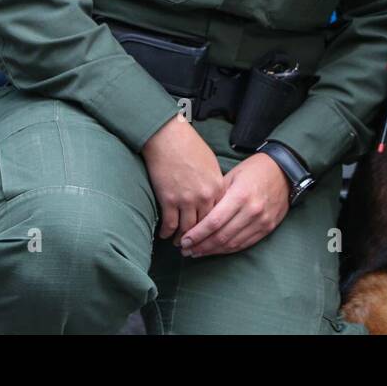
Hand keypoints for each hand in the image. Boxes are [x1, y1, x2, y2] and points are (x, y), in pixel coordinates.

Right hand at [141, 115, 225, 240]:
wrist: (169, 138)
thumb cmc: (190, 147)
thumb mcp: (211, 165)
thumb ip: (214, 184)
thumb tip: (214, 200)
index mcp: (218, 186)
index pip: (221, 215)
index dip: (216, 229)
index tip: (212, 237)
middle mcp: (205, 196)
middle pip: (206, 226)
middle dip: (201, 239)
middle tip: (196, 247)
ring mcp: (187, 200)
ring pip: (187, 229)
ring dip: (183, 239)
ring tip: (180, 244)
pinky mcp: (168, 200)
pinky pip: (169, 224)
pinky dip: (167, 233)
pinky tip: (165, 235)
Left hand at [179, 152, 290, 257]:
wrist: (285, 171)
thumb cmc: (255, 170)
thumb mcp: (232, 175)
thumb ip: (217, 196)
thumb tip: (196, 215)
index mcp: (240, 195)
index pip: (213, 222)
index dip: (197, 234)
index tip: (183, 240)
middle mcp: (252, 211)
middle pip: (221, 236)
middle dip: (200, 246)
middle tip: (185, 250)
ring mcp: (261, 221)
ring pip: (232, 243)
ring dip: (212, 251)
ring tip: (197, 252)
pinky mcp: (268, 227)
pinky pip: (244, 243)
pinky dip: (228, 249)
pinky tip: (216, 250)